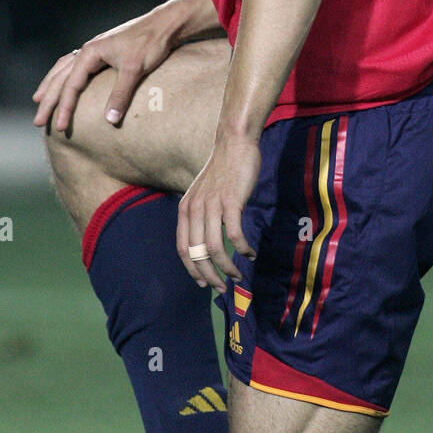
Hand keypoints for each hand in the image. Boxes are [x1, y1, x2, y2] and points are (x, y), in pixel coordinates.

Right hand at [32, 6, 180, 132]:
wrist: (165, 24)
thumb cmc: (150, 43)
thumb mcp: (134, 70)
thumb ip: (120, 95)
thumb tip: (109, 120)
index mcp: (90, 53)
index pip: (71, 85)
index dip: (64, 108)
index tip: (59, 127)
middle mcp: (88, 49)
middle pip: (60, 77)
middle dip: (48, 100)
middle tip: (38, 122)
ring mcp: (95, 48)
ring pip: (64, 68)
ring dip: (51, 85)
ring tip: (39, 99)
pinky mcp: (104, 50)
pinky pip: (76, 64)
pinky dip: (65, 75)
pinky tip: (65, 80)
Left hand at [176, 131, 260, 290]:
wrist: (234, 143)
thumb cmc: (223, 171)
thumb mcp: (203, 194)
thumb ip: (202, 215)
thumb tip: (208, 243)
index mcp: (185, 210)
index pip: (183, 249)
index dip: (192, 270)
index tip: (204, 284)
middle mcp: (194, 209)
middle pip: (197, 254)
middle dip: (210, 276)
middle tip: (224, 288)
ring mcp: (211, 205)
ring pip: (214, 249)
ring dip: (227, 268)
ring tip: (238, 276)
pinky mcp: (231, 202)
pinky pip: (234, 235)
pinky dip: (242, 249)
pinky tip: (250, 254)